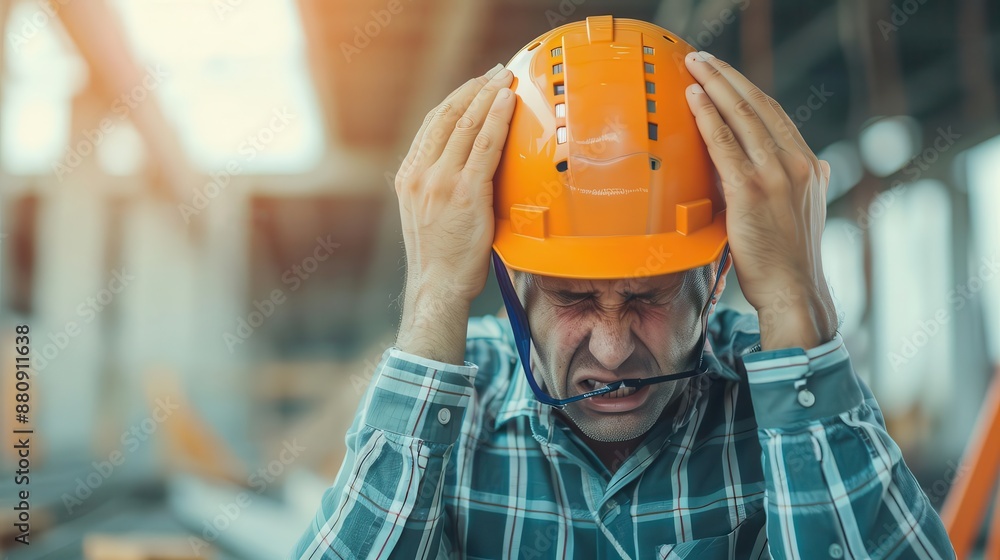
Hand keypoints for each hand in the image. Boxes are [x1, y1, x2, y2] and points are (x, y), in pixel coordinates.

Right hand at [394, 63, 514, 363]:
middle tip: (496, 73)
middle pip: (448, 116)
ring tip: (505, 79)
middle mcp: (420, 173)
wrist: (437, 286)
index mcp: (409, 176)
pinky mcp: (465, 192)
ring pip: (467, 125)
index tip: (476, 86)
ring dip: (489, 96)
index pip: (433, 124)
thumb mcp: (427, 214)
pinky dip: (498, 119)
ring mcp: (441, 181)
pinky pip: (485, 145)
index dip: (457, 99)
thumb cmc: (440, 257)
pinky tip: (509, 103)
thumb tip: (466, 168)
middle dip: (474, 89)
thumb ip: (439, 186)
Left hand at [684, 51, 836, 350]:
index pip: (775, 115)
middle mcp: (798, 163)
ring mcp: (777, 175)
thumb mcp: (802, 212)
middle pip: (758, 105)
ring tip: (693, 66)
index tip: (725, 75)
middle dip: (727, 76)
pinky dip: (708, 117)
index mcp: (811, 165)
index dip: (747, 90)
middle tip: (702, 57)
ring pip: (742, 116)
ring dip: (714, 85)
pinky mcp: (752, 191)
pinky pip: (725, 144)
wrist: (793, 291)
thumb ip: (794, 183)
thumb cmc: (788, 259)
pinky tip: (694, 99)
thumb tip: (788, 165)